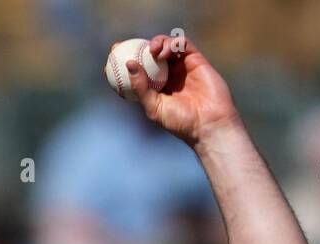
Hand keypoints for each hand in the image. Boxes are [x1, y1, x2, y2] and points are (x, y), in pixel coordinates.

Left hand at [121, 34, 241, 146]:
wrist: (208, 123)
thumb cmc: (181, 122)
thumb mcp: (154, 108)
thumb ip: (141, 87)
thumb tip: (129, 64)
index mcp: (156, 87)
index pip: (137, 71)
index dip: (124, 62)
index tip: (111, 58)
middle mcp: (168, 75)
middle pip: (149, 54)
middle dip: (134, 46)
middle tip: (122, 46)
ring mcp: (182, 67)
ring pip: (165, 45)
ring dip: (156, 42)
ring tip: (151, 51)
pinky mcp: (196, 60)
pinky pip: (182, 44)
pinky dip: (172, 43)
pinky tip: (163, 51)